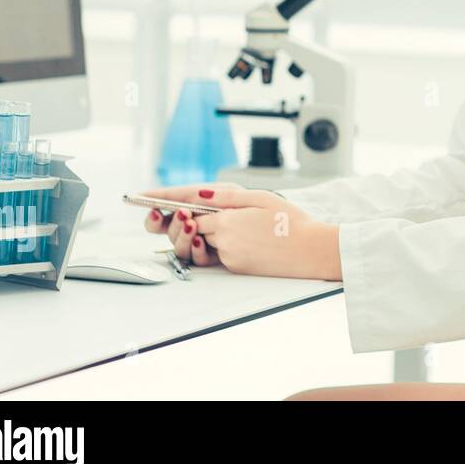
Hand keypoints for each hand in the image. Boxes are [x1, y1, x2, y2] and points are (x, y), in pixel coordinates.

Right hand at [142, 182, 249, 268]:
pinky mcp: (211, 255)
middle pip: (165, 227)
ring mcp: (201, 240)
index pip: (169, 203)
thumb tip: (193, 196)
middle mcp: (195, 223)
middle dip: (167, 221)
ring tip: (192, 225)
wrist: (275, 230)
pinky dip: (195, 249)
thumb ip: (211, 194)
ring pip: (177, 244)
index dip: (153, 200)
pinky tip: (200, 241)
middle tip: (181, 214)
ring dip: (180, 235)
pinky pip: (195, 257)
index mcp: (197, 204)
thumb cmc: (256, 208)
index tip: (138, 197)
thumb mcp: (233, 194)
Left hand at [148, 185, 341, 280]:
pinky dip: (224, 244)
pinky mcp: (238, 268)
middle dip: (192, 220)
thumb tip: (200, 194)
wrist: (312, 251)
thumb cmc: (292, 221)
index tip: (152, 199)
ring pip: (207, 242)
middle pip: (196, 229)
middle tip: (190, 211)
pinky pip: (221, 254)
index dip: (176, 205)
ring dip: (209, 233)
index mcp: (228, 221)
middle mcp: (225, 241)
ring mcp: (231, 257)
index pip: (192, 212)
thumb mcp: (262, 198)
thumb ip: (228, 196)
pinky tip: (242, 236)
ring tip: (225, 223)